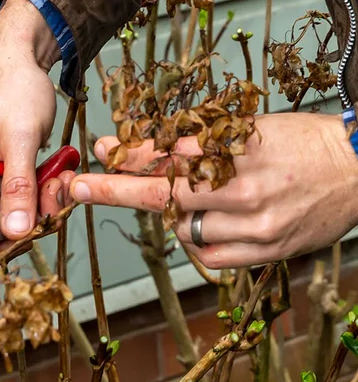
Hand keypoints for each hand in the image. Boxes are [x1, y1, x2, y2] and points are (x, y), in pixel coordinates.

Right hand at [0, 0, 61, 239]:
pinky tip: (59, 168)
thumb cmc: (13, 87)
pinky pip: (27, 185)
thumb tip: (14, 231)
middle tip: (59, 186)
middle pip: (2, 215)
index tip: (40, 227)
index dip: (9, 234)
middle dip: (36, 209)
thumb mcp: (20, 138)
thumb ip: (18, 186)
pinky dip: (46, 181)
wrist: (22, 53)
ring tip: (61, 172)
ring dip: (45, 193)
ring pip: (19, 201)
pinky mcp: (8, 161)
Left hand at [69, 112, 357, 268]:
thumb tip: (147, 151)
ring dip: (174, 214)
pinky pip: (207, 254)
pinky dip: (197, 240)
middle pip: (163, 192)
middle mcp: (245, 187)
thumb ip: (203, 142)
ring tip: (198, 199)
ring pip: (182, 227)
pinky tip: (209, 225)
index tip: (100, 151)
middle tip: (78, 188)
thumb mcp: (252, 127)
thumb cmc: (303, 143)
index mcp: (241, 148)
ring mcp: (255, 223)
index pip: (170, 152)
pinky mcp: (267, 251)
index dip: (130, 153)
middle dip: (115, 189)